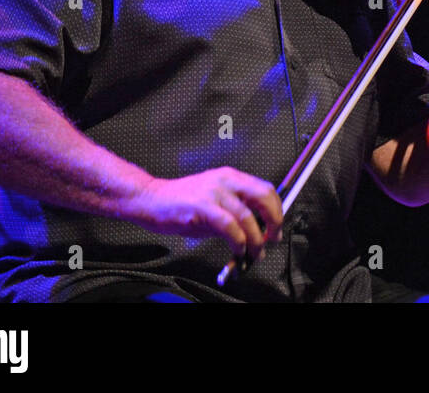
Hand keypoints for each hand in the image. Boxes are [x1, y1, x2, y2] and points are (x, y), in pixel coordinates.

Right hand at [126, 167, 282, 259]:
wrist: (151, 200)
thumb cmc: (182, 203)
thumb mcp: (215, 202)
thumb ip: (236, 213)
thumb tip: (256, 231)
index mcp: (231, 176)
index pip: (265, 189)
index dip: (276, 209)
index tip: (276, 227)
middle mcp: (226, 180)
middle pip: (263, 196)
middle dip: (274, 220)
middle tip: (273, 238)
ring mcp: (214, 192)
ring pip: (247, 215)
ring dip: (256, 239)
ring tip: (255, 252)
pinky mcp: (202, 206)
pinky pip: (229, 226)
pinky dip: (238, 241)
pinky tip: (238, 250)